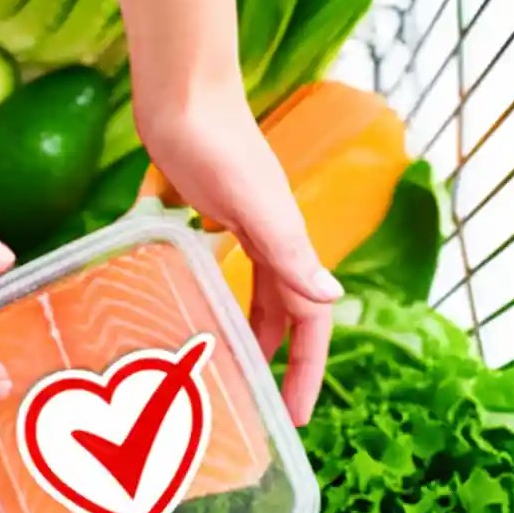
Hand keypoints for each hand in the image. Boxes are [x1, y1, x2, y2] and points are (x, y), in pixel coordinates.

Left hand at [134, 76, 341, 425]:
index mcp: (285, 245)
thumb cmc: (216, 147)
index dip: (306, 369)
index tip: (295, 416)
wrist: (180, 96)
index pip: (309, 321)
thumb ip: (290, 252)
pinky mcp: (204, 215)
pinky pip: (220, 268)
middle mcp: (268, 241)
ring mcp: (237, 228)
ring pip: (252, 292)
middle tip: (261, 406)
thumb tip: (333, 299)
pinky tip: (190, 311)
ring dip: (248, 331)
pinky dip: (215, 294)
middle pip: (283, 313)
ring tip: (229, 369)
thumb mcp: (255, 206)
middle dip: (279, 361)